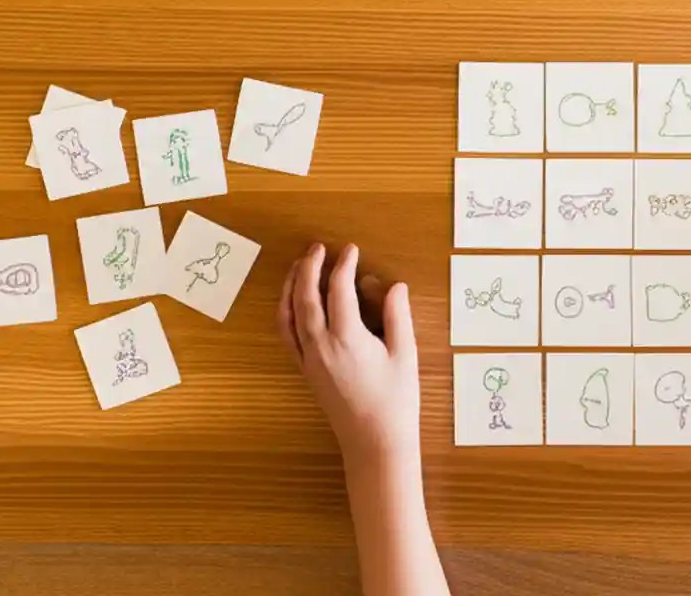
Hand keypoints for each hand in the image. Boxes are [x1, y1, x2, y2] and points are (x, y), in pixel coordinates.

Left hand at [278, 243, 421, 466]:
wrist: (374, 443)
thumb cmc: (396, 401)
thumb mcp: (405, 355)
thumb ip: (398, 317)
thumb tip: (396, 286)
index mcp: (347, 338)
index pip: (339, 289)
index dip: (344, 265)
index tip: (351, 250)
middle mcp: (320, 345)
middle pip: (306, 296)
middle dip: (309, 267)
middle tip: (318, 248)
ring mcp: (308, 359)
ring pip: (289, 314)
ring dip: (291, 286)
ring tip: (299, 267)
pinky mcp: (305, 371)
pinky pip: (286, 334)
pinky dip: (285, 312)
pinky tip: (292, 303)